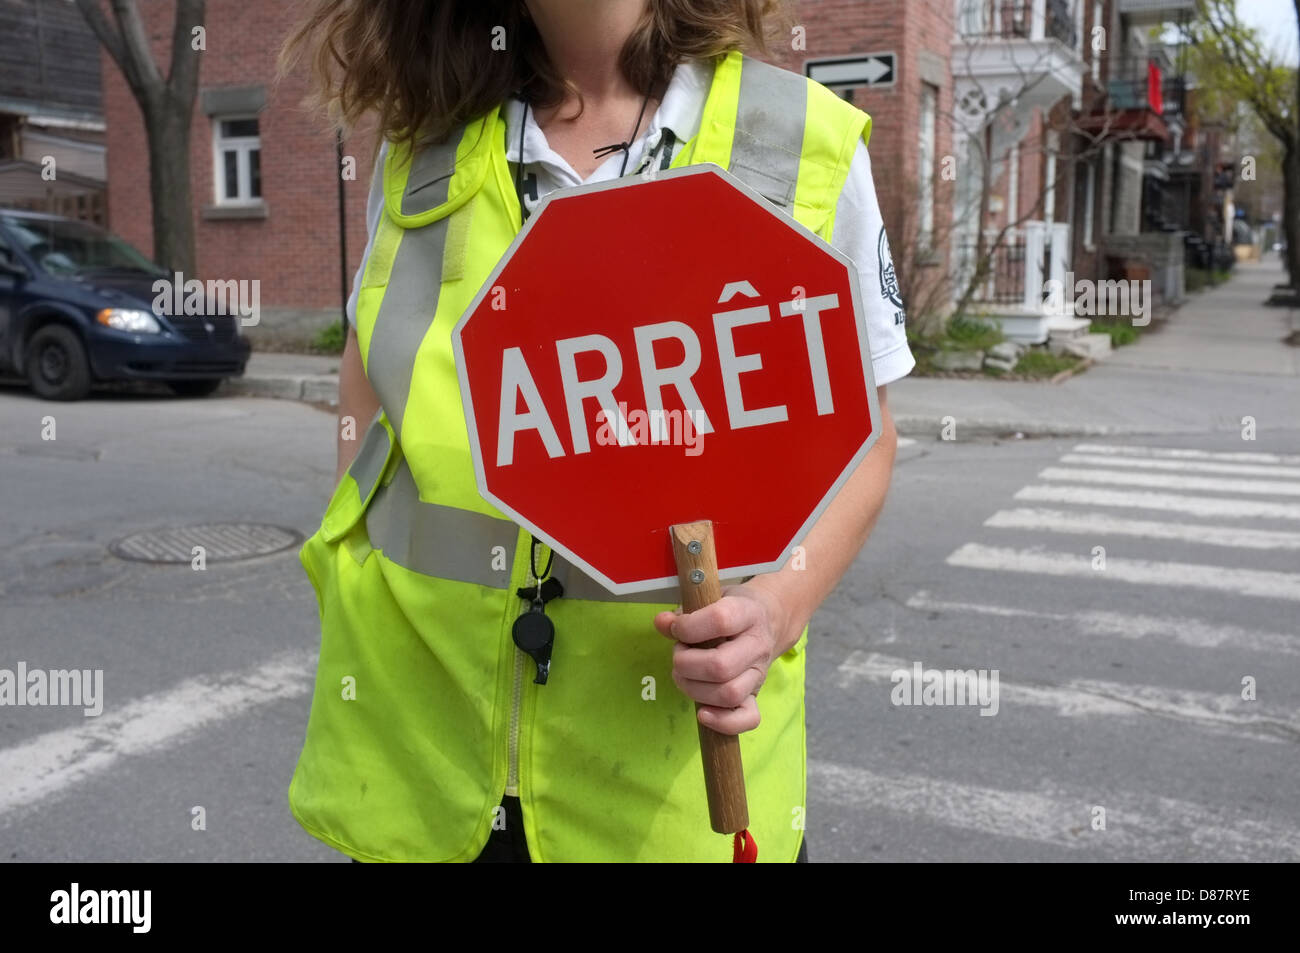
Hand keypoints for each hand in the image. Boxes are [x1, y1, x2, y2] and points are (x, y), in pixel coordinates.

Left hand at [652, 583, 790, 734]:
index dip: (689, 628)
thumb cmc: (731, 610)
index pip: (720, 621)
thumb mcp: (709, 600)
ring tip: (684, 675)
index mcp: (748, 613)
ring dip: (695, 690)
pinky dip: (723, 721)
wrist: (766, 620)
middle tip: (679, 655)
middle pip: (721, 666)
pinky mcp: (756, 695)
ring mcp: (759, 673)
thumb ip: (683, 613)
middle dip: (686, 665)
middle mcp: (758, 645)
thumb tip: (662, 623)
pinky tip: (702, 712)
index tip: (677, 629)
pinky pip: (748, 718)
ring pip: (730, 694)